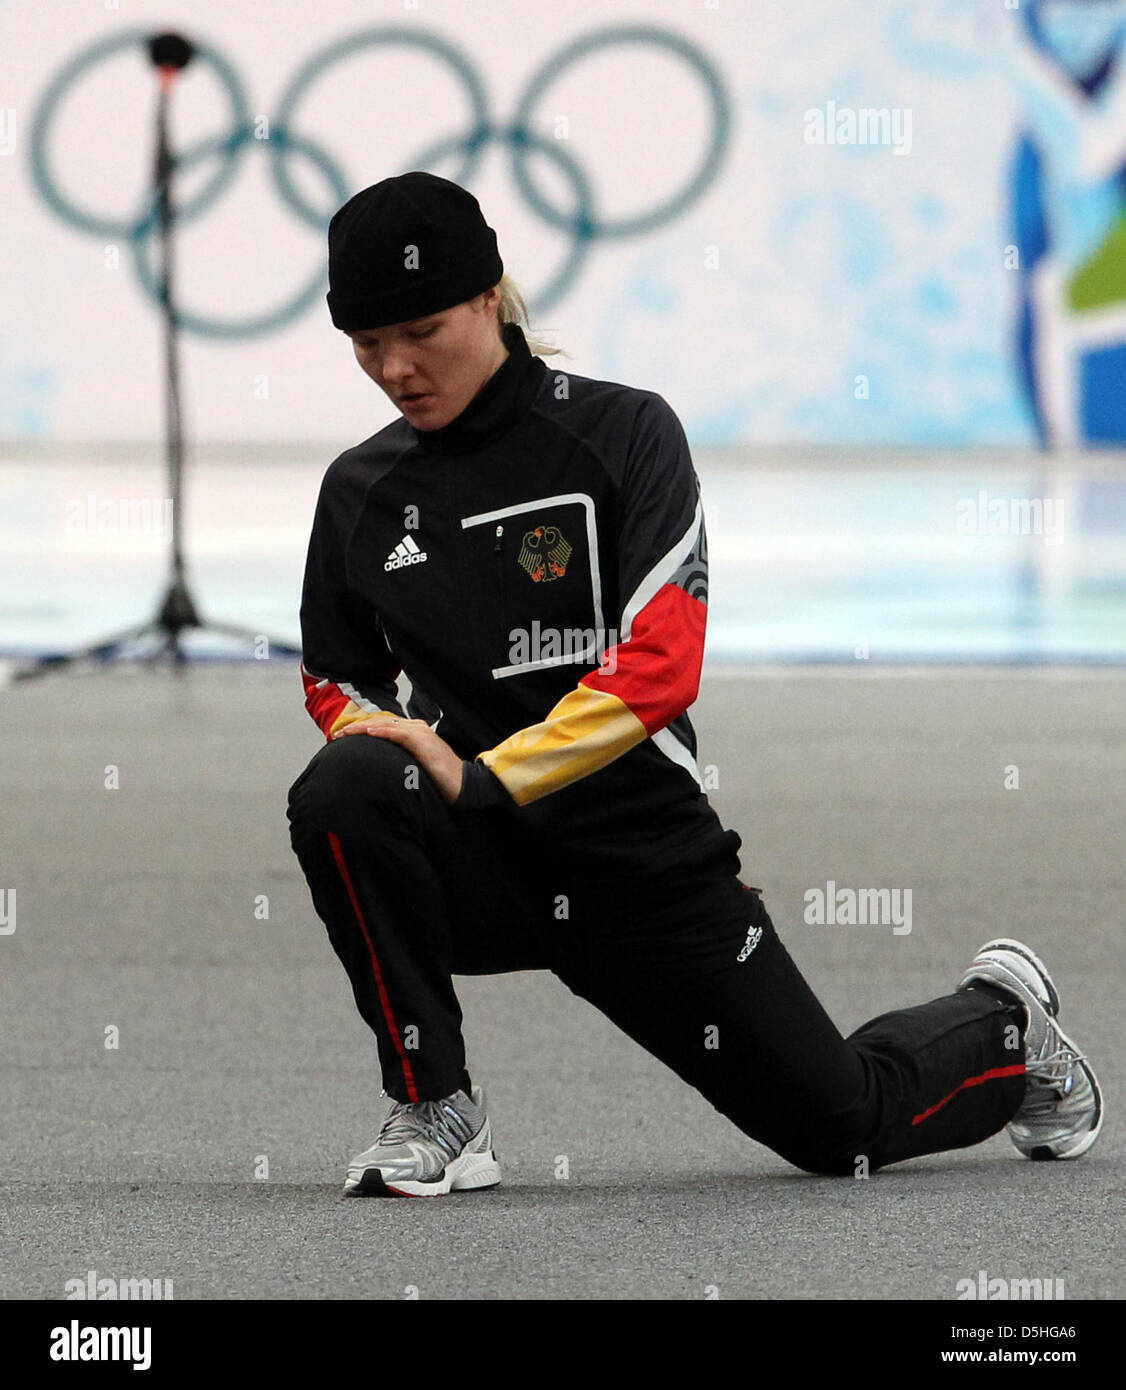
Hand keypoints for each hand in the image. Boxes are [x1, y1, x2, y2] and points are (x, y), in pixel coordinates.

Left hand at [333, 717, 464, 804]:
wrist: (462, 784)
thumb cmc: (440, 779)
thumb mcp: (414, 767)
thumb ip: (400, 761)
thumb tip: (379, 769)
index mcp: (414, 732)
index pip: (383, 726)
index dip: (362, 729)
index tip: (343, 737)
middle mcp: (416, 728)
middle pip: (380, 722)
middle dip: (357, 728)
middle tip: (337, 735)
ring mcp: (420, 732)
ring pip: (386, 725)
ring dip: (363, 728)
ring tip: (345, 733)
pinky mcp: (423, 741)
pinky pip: (398, 733)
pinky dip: (382, 732)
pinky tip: (368, 733)